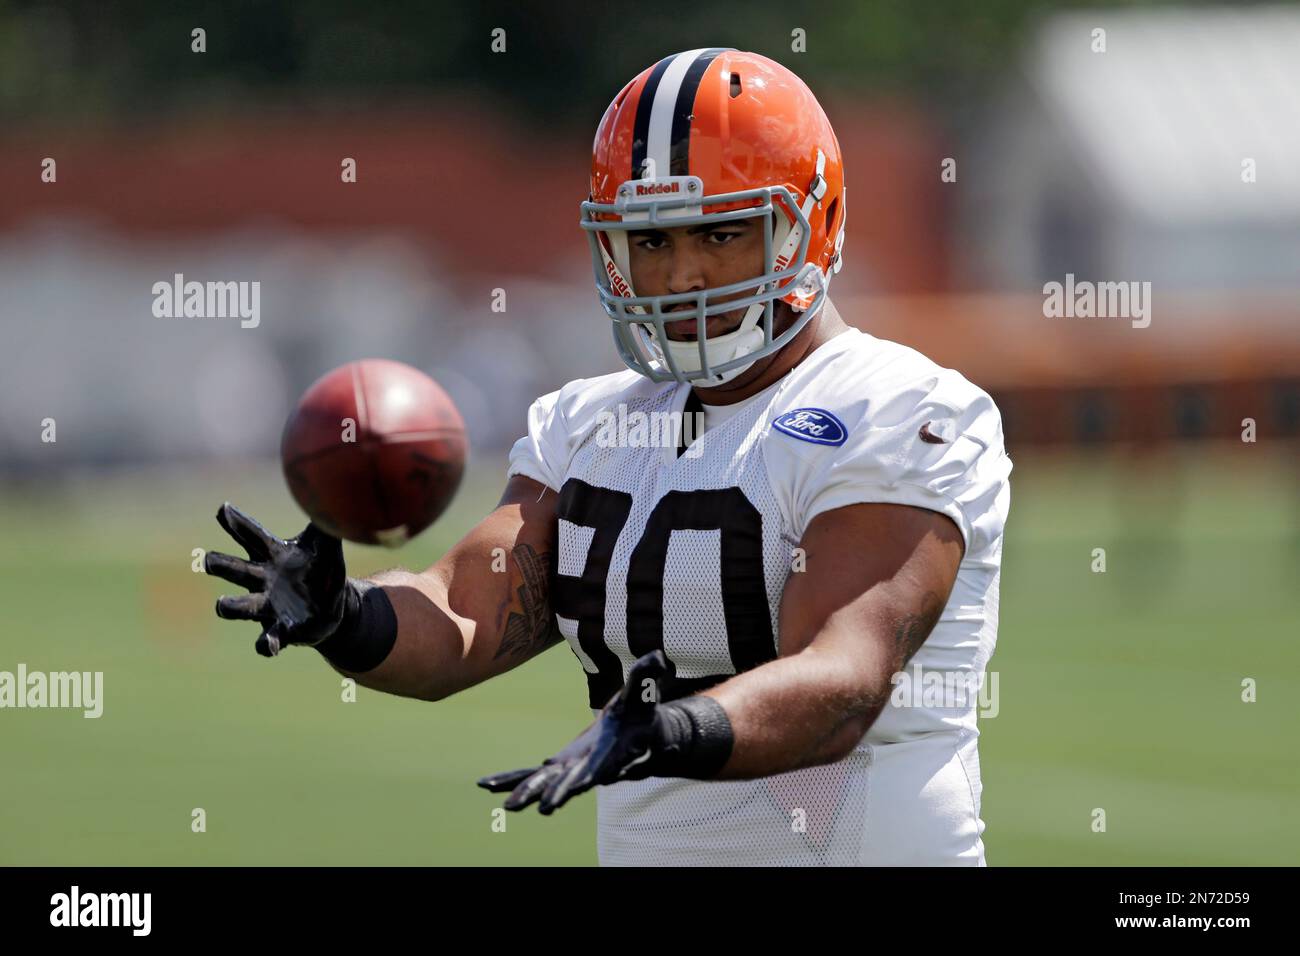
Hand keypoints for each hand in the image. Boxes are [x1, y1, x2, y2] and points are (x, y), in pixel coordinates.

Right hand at [204, 502, 348, 656]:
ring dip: (231, 606)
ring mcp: (268, 606)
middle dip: (220, 564)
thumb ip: (326, 525)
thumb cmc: (322, 569)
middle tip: (207, 559)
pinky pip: (268, 639)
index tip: (223, 508)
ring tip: (221, 604)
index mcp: (272, 555)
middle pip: (236, 569)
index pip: (252, 535)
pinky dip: (266, 643)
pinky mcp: (282, 630)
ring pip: (243, 606)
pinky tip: (266, 646)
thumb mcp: (326, 545)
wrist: (333, 606)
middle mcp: (263, 580)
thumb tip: (332, 495)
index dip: (237, 523)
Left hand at [477, 651, 673, 813]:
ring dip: (528, 792)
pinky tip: (486, 784)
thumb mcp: (644, 693)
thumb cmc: (641, 715)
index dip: (594, 773)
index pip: (603, 765)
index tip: (587, 784)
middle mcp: (590, 768)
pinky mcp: (559, 767)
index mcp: (612, 753)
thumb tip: (657, 656)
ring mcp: (571, 770)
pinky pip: (531, 774)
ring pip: (546, 783)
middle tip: (545, 807)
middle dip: (560, 792)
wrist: (638, 737)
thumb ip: (647, 677)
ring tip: (508, 806)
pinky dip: (511, 779)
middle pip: (573, 782)